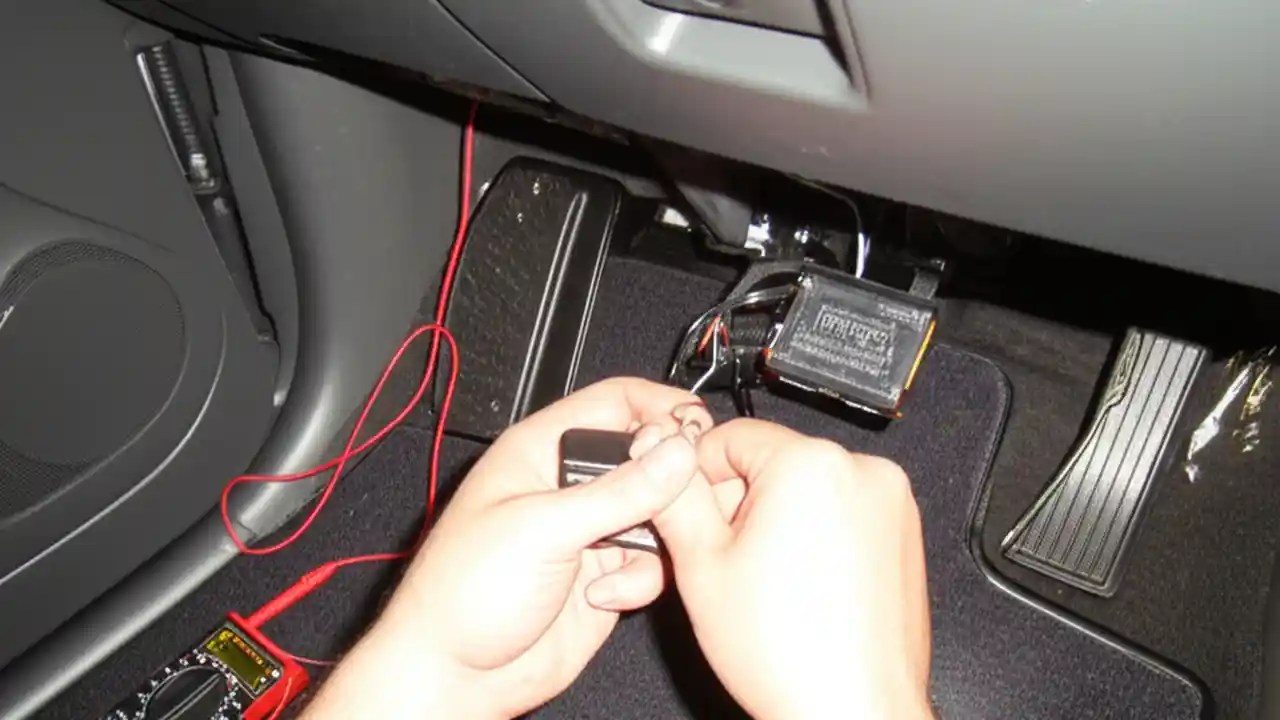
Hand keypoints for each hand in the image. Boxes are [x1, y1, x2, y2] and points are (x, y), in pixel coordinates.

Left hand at [305, 378, 711, 719]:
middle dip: (670, 479)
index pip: (615, 402)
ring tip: (632, 557)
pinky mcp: (604, 574)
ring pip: (658, 511)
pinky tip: (603, 596)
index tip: (696, 428)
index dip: (660, 408)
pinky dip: (641, 579)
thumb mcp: (542, 528)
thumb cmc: (461, 592)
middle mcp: (569, 486)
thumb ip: (617, 491)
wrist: (455, 674)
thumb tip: (676, 452)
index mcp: (541, 450)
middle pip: (647, 456)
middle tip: (683, 497)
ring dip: (657, 536)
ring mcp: (589, 531)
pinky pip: (652, 562)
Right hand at [651, 418, 932, 719]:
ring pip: (806, 489)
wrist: (854, 710)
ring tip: (768, 582)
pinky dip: (816, 538)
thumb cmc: (788, 654)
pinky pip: (842, 513)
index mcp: (810, 464)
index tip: (688, 512)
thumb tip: (658, 455)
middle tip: (726, 560)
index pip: (728, 436)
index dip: (696, 478)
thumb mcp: (701, 564)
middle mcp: (861, 471)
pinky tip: (801, 586)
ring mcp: (891, 503)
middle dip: (739, 505)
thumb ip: (674, 495)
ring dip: (776, 522)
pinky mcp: (904, 533)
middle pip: (770, 463)